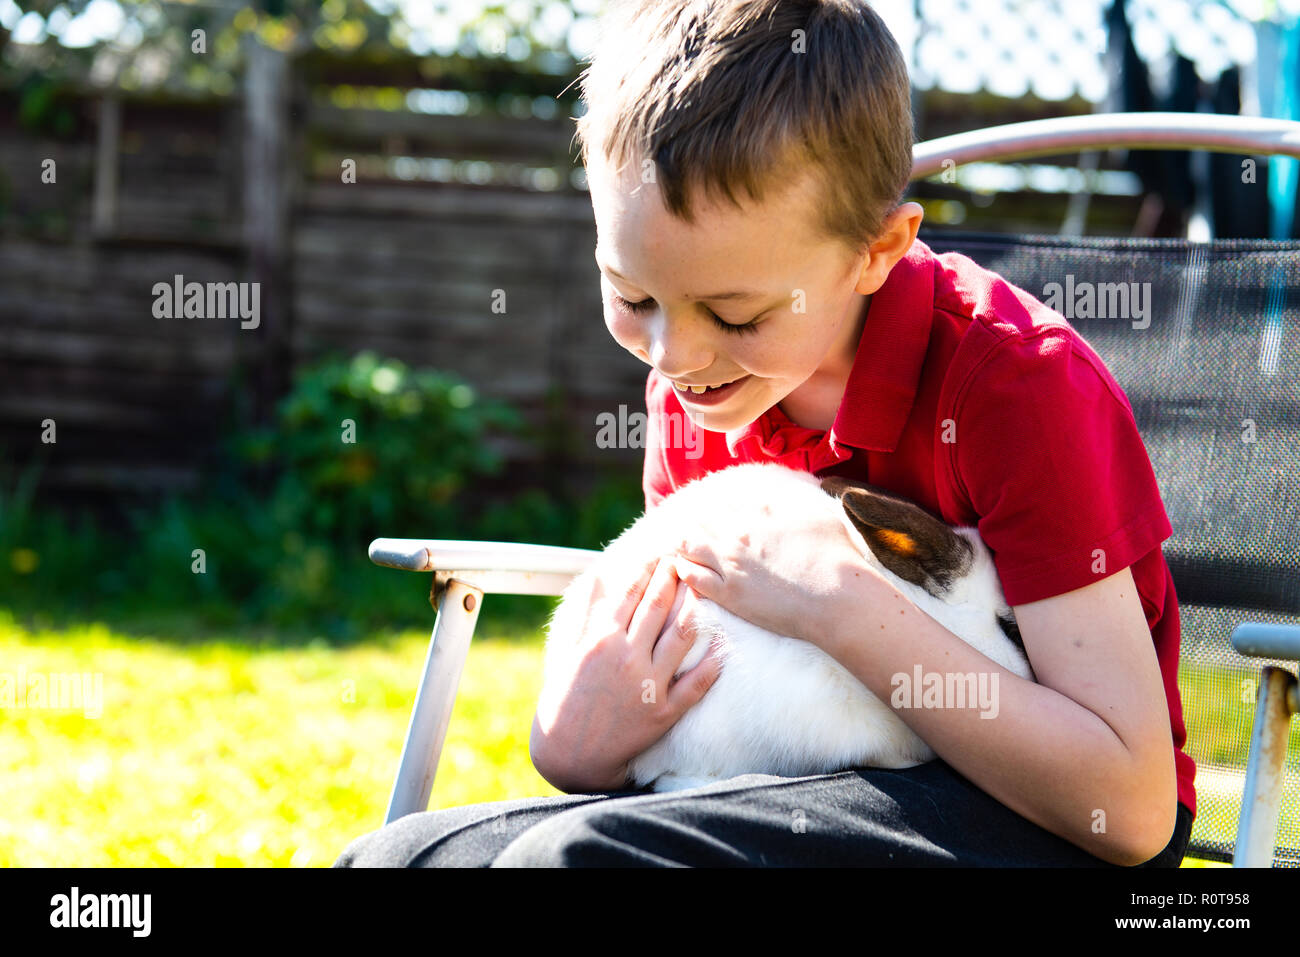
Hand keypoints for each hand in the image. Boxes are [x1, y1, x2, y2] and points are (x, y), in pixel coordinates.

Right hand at [531, 554, 722, 792]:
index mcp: (600, 640)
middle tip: (686, 559)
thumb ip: (587, 614)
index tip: (659, 553)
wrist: (569, 751)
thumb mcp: (568, 651)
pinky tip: (723, 644)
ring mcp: (647, 685)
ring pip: (680, 637)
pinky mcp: (663, 713)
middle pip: (658, 607)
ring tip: (706, 589)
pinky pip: (695, 684)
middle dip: (673, 578)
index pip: (630, 593)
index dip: (647, 569)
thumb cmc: (565, 698)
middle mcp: (626, 657)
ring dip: (695, 609)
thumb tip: (599, 577)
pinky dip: (712, 664)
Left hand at [670, 501, 882, 646]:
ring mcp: (730, 565)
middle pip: (702, 522)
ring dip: (683, 543)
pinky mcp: (728, 595)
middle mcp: (739, 535)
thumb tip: (787, 493)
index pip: (725, 504)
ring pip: (691, 547)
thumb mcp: (817, 516)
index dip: (715, 507)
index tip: (711, 510)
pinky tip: (679, 566)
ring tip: (676, 543)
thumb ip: (797, 504)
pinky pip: (693, 577)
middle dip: (694, 523)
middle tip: (686, 525)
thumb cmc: (836, 556)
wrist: (836, 597)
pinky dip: (683, 569)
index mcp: (759, 514)